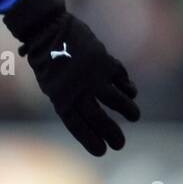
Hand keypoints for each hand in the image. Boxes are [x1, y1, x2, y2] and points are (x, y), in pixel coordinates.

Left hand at [2, 0, 139, 155]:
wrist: (48, 31)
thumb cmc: (48, 62)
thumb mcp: (51, 86)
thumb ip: (69, 102)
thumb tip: (90, 120)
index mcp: (60, 99)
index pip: (78, 126)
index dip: (90, 140)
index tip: (103, 152)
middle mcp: (77, 91)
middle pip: (99, 119)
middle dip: (112, 134)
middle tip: (121, 144)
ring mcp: (92, 76)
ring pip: (116, 100)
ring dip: (128, 110)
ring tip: (134, 117)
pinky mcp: (104, 62)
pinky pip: (121, 79)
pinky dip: (128, 88)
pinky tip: (131, 93)